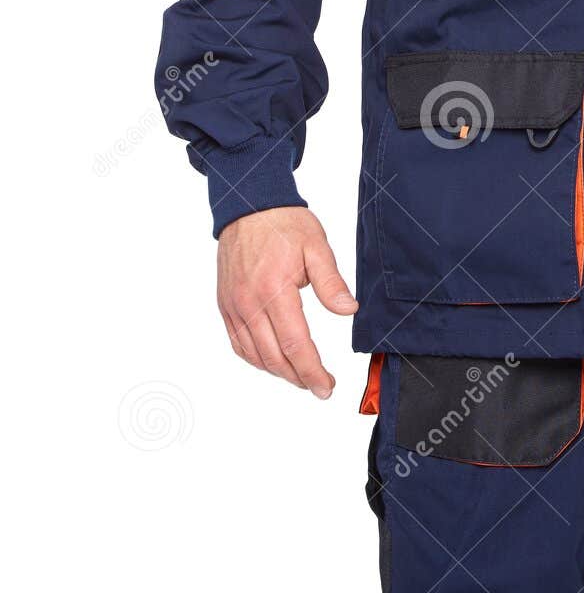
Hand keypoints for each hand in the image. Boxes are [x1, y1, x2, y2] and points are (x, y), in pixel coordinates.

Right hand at [217, 208, 357, 396]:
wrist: (248, 205)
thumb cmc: (283, 224)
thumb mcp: (316, 246)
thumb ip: (331, 282)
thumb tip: (348, 311)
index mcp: (273, 290)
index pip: (294, 343)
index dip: (312, 370)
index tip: (326, 386)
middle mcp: (248, 303)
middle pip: (273, 357)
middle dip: (299, 378)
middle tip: (320, 387)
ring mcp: (233, 306)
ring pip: (254, 355)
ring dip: (278, 372)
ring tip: (301, 377)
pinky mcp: (225, 305)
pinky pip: (238, 343)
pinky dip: (256, 359)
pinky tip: (273, 361)